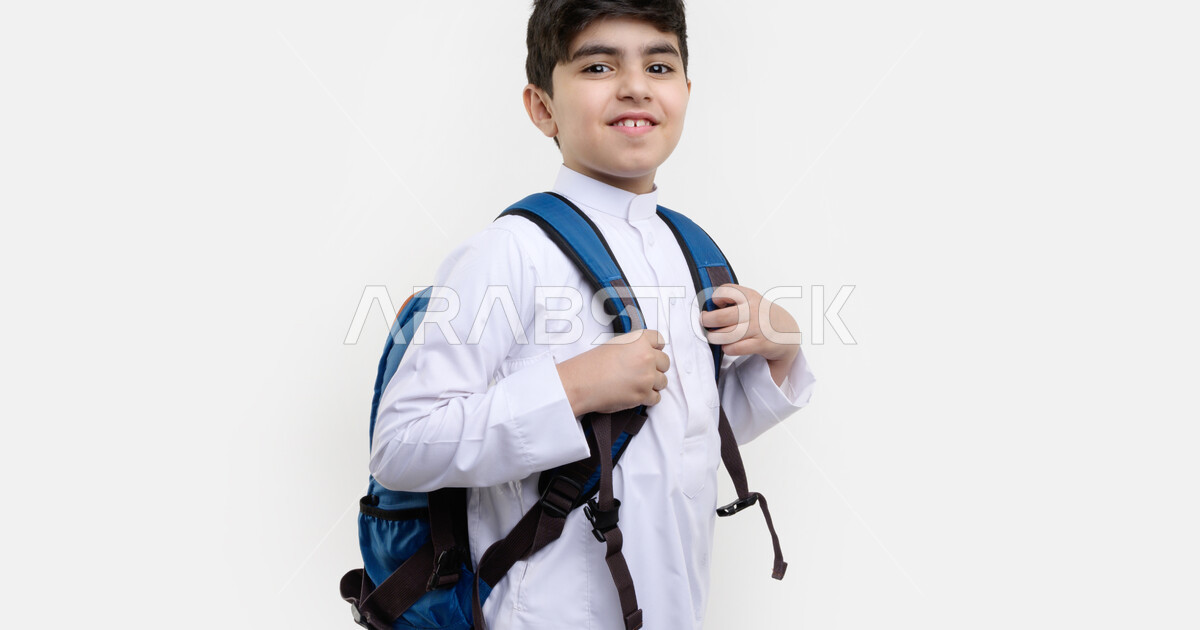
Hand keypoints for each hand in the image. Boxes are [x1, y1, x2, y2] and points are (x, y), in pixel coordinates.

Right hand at [555, 328, 669, 415]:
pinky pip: (656, 397)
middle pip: (665, 362)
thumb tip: (646, 351)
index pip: (660, 340)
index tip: (653, 352)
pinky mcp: (644, 395)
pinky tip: (636, 394)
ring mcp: (647, 377)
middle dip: (656, 367)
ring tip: (637, 384)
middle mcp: (646, 356)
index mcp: (639, 340)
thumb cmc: (591, 365)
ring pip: (663, 381)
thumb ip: (634, 346)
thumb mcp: (614, 344)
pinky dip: (648, 398)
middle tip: (642, 371)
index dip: (656, 348)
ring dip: (653, 384)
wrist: (581, 383)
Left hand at [699, 284, 799, 383]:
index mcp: (749, 296)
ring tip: (715, 337)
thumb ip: (733, 300)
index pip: (726, 291)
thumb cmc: (763, 316)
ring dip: (715, 337)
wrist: (788, 332)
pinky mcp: (760, 343)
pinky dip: (727, 348)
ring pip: (725, 335)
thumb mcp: (751, 300)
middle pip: (720, 317)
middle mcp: (753, 310)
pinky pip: (735, 347)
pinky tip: (728, 346)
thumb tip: (709, 308)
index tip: (715, 305)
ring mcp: (757, 327)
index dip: (716, 297)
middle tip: (705, 323)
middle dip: (707, 321)